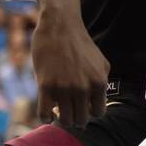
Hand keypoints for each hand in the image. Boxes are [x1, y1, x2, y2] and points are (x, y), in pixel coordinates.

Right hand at [30, 11, 108, 127]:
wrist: (59, 25)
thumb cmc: (79, 44)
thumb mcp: (101, 62)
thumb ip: (101, 83)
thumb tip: (96, 105)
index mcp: (99, 83)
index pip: (98, 114)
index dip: (89, 113)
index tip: (82, 107)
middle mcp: (83, 88)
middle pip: (81, 120)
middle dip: (76, 117)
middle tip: (69, 110)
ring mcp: (64, 88)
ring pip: (65, 120)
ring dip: (61, 119)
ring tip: (58, 111)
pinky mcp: (45, 86)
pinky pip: (44, 115)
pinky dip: (45, 118)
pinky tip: (47, 113)